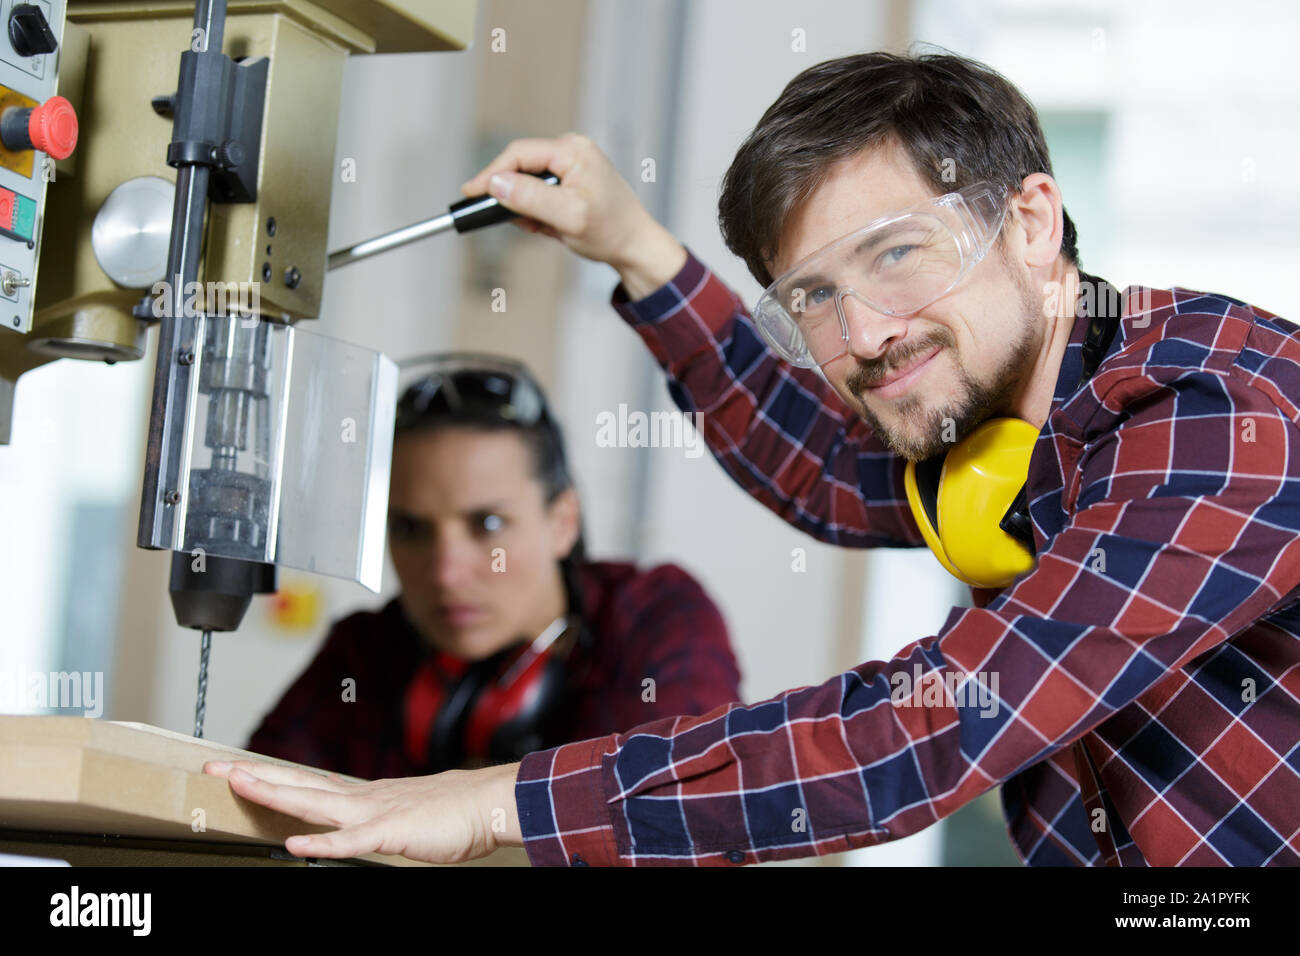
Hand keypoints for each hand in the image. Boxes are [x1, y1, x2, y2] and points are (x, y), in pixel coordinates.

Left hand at [202, 759, 522, 863]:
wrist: (491, 801)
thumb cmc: (456, 811)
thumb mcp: (407, 814)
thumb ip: (378, 820)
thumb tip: (359, 827)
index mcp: (365, 796)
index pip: (307, 784)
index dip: (270, 777)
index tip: (237, 771)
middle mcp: (363, 798)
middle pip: (300, 785)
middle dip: (255, 777)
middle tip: (214, 769)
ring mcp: (376, 812)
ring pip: (316, 804)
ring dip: (276, 795)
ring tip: (240, 787)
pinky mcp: (392, 832)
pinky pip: (351, 841)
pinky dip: (322, 842)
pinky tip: (295, 845)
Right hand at [461, 133, 686, 298]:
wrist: (635, 247)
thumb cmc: (611, 231)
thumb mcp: (568, 217)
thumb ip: (531, 198)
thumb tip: (496, 183)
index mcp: (573, 151)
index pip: (519, 154)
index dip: (491, 174)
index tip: (471, 193)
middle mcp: (572, 151)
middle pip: (521, 166)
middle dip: (512, 196)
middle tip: (512, 221)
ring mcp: (571, 165)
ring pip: (528, 182)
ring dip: (526, 208)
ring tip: (543, 229)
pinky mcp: (570, 181)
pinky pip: (539, 193)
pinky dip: (537, 212)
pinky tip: (549, 228)